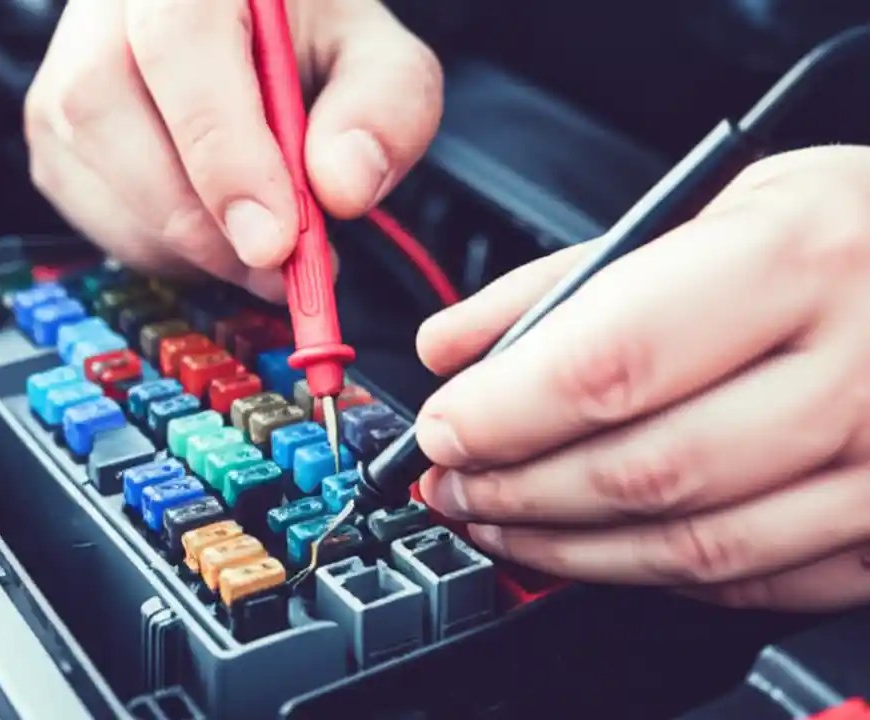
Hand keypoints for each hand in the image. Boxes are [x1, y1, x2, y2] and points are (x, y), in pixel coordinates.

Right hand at [24, 0, 442, 300]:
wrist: (250, 34)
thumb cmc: (304, 41)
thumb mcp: (375, 56)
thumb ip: (385, 107)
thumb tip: (342, 186)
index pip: (178, 42)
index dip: (222, 149)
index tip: (275, 240)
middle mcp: (104, 5)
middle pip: (108, 110)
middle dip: (200, 219)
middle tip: (281, 268)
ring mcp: (62, 69)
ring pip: (92, 174)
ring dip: (185, 244)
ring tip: (259, 251)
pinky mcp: (52, 135)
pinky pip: (90, 214)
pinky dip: (160, 249)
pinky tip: (213, 237)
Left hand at [414, 146, 869, 611]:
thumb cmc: (848, 232)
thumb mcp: (714, 204)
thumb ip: (568, 279)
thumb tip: (453, 347)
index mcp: (799, 256)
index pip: (611, 361)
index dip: (502, 413)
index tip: (442, 428)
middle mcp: (857, 366)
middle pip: (642, 469)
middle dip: (516, 490)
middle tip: (453, 483)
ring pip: (692, 546)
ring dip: (567, 547)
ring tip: (499, 521)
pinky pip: (752, 581)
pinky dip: (654, 572)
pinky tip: (600, 545)